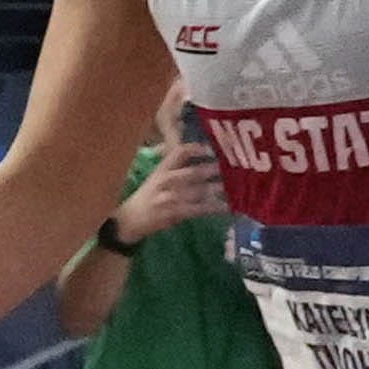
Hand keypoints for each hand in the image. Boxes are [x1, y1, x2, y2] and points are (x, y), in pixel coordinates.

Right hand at [109, 139, 228, 245]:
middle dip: (214, 170)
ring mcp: (170, 197)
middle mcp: (166, 180)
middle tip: (233, 167)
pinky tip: (228, 206)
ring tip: (237, 185)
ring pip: (199, 191)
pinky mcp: (175, 213)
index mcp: (161, 168)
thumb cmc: (148, 196)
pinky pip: (199, 209)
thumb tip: (203, 157)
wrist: (130, 220)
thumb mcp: (157, 176)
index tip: (214, 148)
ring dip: (219, 188)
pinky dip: (215, 207)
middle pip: (194, 172)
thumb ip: (176, 167)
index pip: (180, 152)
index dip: (198, 148)